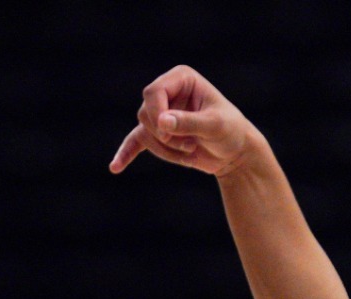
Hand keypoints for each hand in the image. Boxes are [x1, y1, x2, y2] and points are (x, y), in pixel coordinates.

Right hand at [108, 65, 258, 176]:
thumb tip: (162, 122)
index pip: (152, 92)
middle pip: (145, 113)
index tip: (168, 132)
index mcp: (181, 79)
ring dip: (166, 149)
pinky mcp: (157, 134)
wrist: (235, 153)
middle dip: (166, 136)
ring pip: (145, 133)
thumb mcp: (214, 126)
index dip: (156, 113)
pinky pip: (135, 143)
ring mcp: (160, 113)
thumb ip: (188, 122)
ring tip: (190, 150)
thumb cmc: (230, 131)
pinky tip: (115, 167)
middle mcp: (168, 92)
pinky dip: (126, 154)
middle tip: (190, 144)